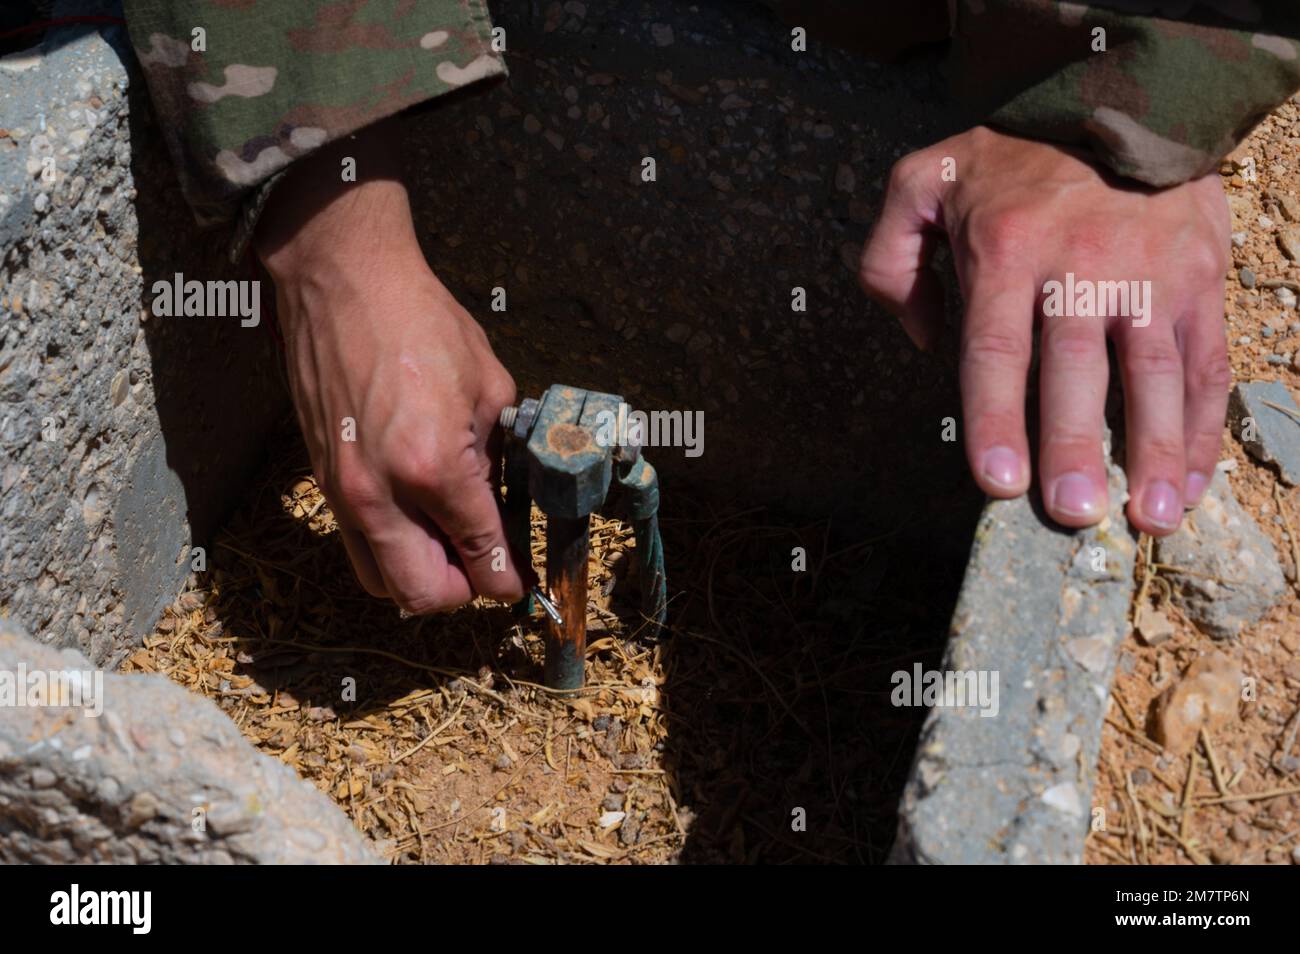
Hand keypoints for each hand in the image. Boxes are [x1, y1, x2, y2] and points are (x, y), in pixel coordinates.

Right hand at [254, 123, 528, 610]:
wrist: (343, 283)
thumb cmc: (421, 322)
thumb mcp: (491, 389)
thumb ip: (499, 461)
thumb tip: (505, 507)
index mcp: (436, 469)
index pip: (482, 559)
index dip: (511, 579)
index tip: (523, 577)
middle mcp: (382, 495)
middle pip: (426, 595)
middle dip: (465, 590)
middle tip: (487, 564)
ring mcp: (344, 493)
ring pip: (383, 582)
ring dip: (422, 577)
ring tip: (450, 545)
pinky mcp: (323, 482)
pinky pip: (356, 547)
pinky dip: (391, 552)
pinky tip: (417, 521)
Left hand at [860, 125, 1231, 535]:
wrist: (1117, 100)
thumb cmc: (1010, 156)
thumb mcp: (923, 182)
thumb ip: (892, 259)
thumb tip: (918, 340)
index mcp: (1009, 250)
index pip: (996, 350)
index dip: (995, 420)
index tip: (997, 482)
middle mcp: (1083, 268)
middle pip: (1077, 373)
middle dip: (1074, 448)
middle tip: (1071, 514)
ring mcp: (1150, 278)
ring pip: (1155, 375)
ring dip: (1153, 451)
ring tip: (1148, 517)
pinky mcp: (1199, 281)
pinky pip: (1205, 363)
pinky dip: (1201, 427)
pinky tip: (1187, 478)